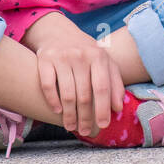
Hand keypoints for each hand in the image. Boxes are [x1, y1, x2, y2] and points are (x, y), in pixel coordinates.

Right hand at [22, 13, 125, 136]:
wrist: (58, 32)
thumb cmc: (86, 53)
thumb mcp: (104, 62)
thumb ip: (114, 83)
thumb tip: (118, 108)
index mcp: (99, 57)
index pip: (102, 87)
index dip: (103, 108)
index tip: (103, 125)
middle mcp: (81, 56)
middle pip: (85, 94)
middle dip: (86, 117)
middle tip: (85, 131)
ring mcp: (62, 57)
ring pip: (67, 93)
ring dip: (69, 114)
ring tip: (71, 126)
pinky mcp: (45, 59)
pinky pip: (48, 85)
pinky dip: (53, 101)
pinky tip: (57, 111)